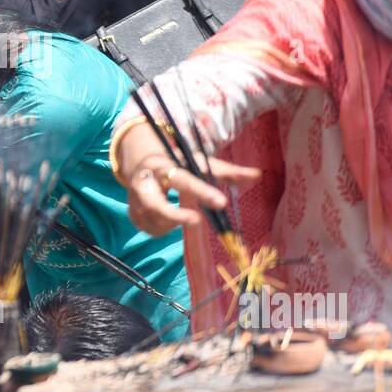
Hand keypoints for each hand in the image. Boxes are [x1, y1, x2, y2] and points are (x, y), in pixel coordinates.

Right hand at [125, 150, 260, 235]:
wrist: (139, 164)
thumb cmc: (176, 163)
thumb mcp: (197, 162)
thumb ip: (226, 171)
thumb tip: (258, 175)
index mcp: (162, 166)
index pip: (183, 179)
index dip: (202, 192)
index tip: (222, 203)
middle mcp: (144, 183)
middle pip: (156, 205)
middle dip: (175, 216)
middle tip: (197, 221)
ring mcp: (135, 201)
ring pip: (157, 222)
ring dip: (174, 222)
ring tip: (183, 213)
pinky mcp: (133, 215)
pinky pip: (152, 230)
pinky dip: (165, 227)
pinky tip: (169, 219)